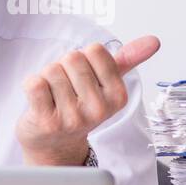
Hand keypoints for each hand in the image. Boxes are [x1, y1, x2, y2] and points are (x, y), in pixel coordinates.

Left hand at [16, 35, 160, 165]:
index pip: (95, 50)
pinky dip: (32, 86)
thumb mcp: (107, 84)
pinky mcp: (47, 122)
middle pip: (73, 58)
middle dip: (64, 67)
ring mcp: (72, 118)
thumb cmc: (80, 107)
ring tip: (54, 97)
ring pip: (52, 70)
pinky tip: (40, 101)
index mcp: (117, 96)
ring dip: (48, 79)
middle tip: (66, 89)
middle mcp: (98, 109)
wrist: (55, 144)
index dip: (84, 59)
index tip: (84, 78)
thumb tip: (153, 41)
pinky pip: (35, 84)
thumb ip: (128, 60)